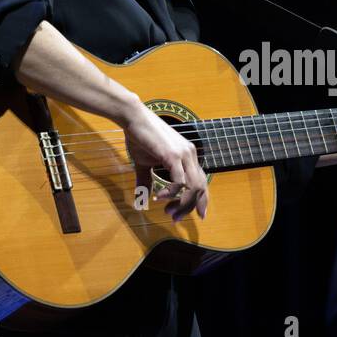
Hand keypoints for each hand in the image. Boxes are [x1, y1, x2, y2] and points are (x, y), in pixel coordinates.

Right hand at [122, 106, 208, 221]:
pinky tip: (159, 198)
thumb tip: (141, 199)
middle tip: (178, 219)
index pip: (201, 180)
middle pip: (200, 186)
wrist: (133, 117)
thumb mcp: (143, 163)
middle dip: (192, 206)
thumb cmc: (139, 137)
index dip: (202, 199)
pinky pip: (179, 181)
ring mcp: (183, 154)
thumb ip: (146, 180)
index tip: (200, 214)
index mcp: (187, 155)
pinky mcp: (173, 155)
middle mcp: (189, 154)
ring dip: (182, 204)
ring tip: (169, 213)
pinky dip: (171, 193)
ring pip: (192, 186)